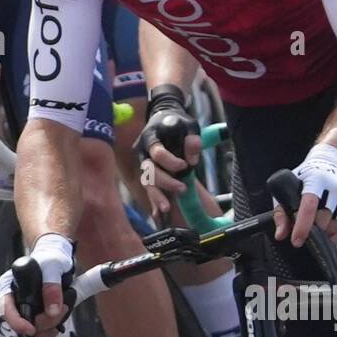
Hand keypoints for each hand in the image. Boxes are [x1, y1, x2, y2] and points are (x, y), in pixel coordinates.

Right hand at [0, 233, 74, 336]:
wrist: (58, 259)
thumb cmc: (50, 259)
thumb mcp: (52, 266)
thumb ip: (52, 286)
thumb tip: (52, 311)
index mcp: (8, 286)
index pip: (6, 310)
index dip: (17, 323)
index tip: (32, 329)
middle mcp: (14, 300)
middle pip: (23, 323)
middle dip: (44, 321)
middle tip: (62, 308)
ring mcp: (25, 309)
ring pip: (35, 329)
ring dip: (51, 324)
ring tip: (64, 307)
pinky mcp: (36, 316)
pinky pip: (42, 331)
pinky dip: (53, 328)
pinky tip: (61, 317)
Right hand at [135, 87, 200, 217]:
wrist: (165, 121)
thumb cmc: (178, 124)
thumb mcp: (189, 126)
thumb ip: (192, 140)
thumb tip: (191, 160)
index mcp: (151, 138)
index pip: (157, 153)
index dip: (170, 161)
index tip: (185, 165)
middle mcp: (144, 153)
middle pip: (149, 171)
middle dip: (165, 182)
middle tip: (182, 188)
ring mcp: (144, 165)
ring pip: (146, 183)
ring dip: (156, 196)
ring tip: (167, 209)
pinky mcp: (148, 175)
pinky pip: (149, 190)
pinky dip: (153, 202)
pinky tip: (158, 215)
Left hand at [277, 143, 336, 247]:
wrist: (334, 163)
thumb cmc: (306, 178)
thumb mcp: (289, 188)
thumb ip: (281, 212)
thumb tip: (280, 235)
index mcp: (315, 180)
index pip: (309, 207)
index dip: (302, 226)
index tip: (296, 241)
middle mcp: (334, 186)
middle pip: (323, 220)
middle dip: (312, 231)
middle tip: (305, 232)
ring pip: (334, 226)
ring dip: (324, 233)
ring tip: (316, 228)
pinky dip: (336, 234)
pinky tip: (328, 231)